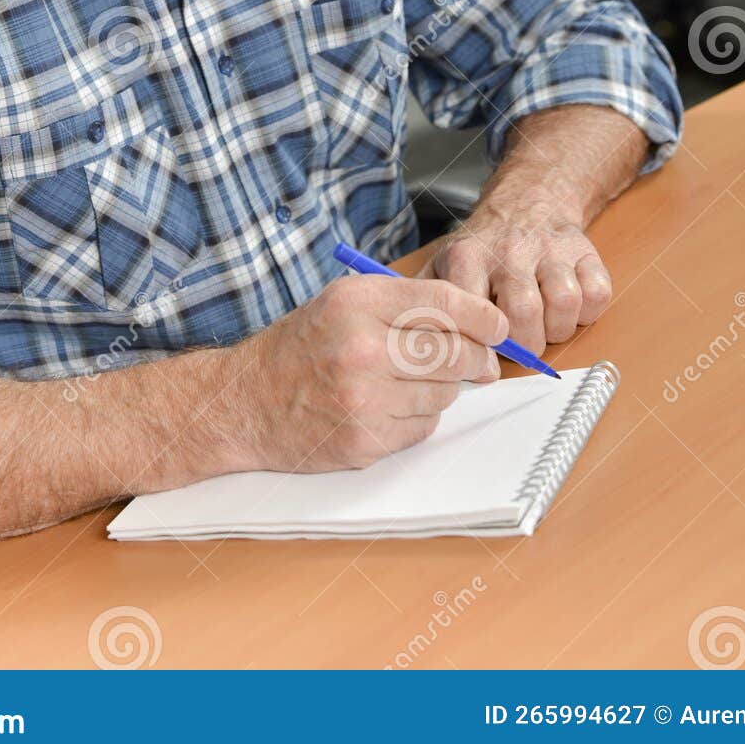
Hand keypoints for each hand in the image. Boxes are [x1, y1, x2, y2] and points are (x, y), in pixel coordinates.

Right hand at [231, 275, 508, 473]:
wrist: (246, 402)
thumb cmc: (301, 347)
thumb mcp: (344, 302)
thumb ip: (405, 305)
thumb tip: (478, 327)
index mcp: (357, 302)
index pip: (443, 303)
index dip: (482, 316)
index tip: (498, 326)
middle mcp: (361, 348)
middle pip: (454, 353)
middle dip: (476, 359)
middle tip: (479, 363)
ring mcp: (363, 399)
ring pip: (443, 395)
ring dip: (439, 390)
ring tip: (403, 382)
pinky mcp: (364, 440)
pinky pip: (423, 428)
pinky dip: (417, 419)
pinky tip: (386, 407)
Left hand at [418, 197, 612, 357]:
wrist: (526, 202)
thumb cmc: (482, 248)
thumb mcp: (442, 265)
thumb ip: (421, 302)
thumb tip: (408, 345)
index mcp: (467, 257)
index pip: (471, 313)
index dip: (480, 345)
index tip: (482, 354)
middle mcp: (509, 250)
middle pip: (523, 314)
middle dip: (524, 344)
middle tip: (519, 342)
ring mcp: (550, 248)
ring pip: (563, 304)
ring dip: (557, 329)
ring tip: (544, 325)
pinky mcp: (585, 250)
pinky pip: (598, 294)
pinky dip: (588, 311)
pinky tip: (569, 308)